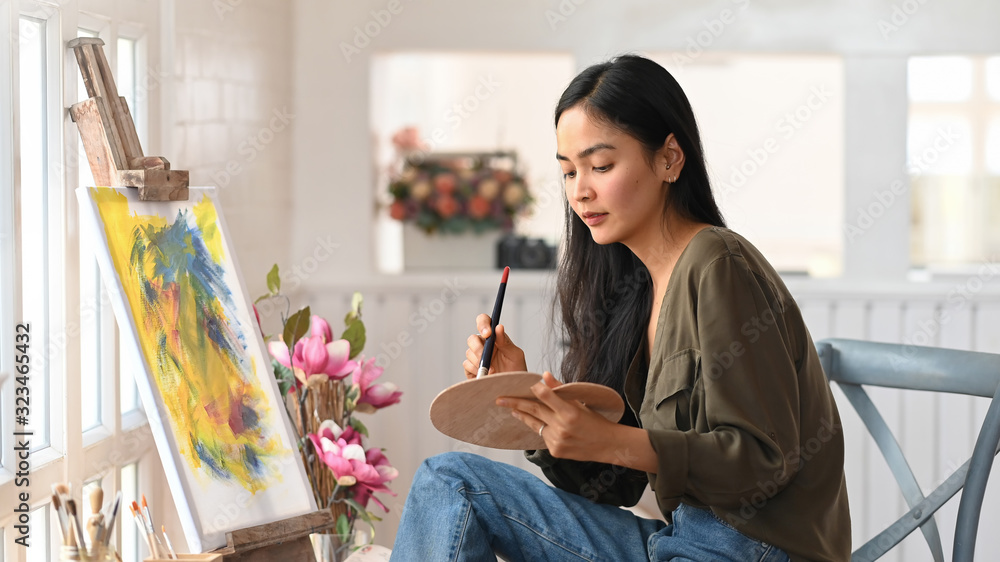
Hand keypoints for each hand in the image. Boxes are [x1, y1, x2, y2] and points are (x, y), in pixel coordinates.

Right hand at [463, 313, 526, 378]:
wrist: (513, 389)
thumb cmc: (516, 371)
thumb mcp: (516, 355)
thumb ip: (506, 341)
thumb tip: (498, 327)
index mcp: (494, 337)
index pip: (484, 322)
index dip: (483, 324)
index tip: (488, 333)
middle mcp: (483, 345)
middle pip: (472, 339)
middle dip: (478, 348)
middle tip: (486, 357)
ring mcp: (476, 357)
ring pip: (469, 352)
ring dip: (480, 362)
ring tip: (493, 371)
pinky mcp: (470, 369)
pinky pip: (467, 365)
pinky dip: (476, 370)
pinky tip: (486, 375)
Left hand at [496, 372, 618, 461]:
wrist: (608, 445)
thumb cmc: (596, 420)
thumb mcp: (581, 402)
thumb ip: (560, 389)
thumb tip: (544, 375)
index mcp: (571, 412)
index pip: (546, 396)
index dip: (534, 388)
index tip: (523, 384)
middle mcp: (562, 427)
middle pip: (534, 410)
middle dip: (515, 404)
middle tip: (500, 399)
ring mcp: (558, 440)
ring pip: (535, 424)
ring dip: (524, 416)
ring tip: (513, 410)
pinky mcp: (555, 451)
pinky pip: (542, 436)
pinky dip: (540, 429)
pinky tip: (539, 424)